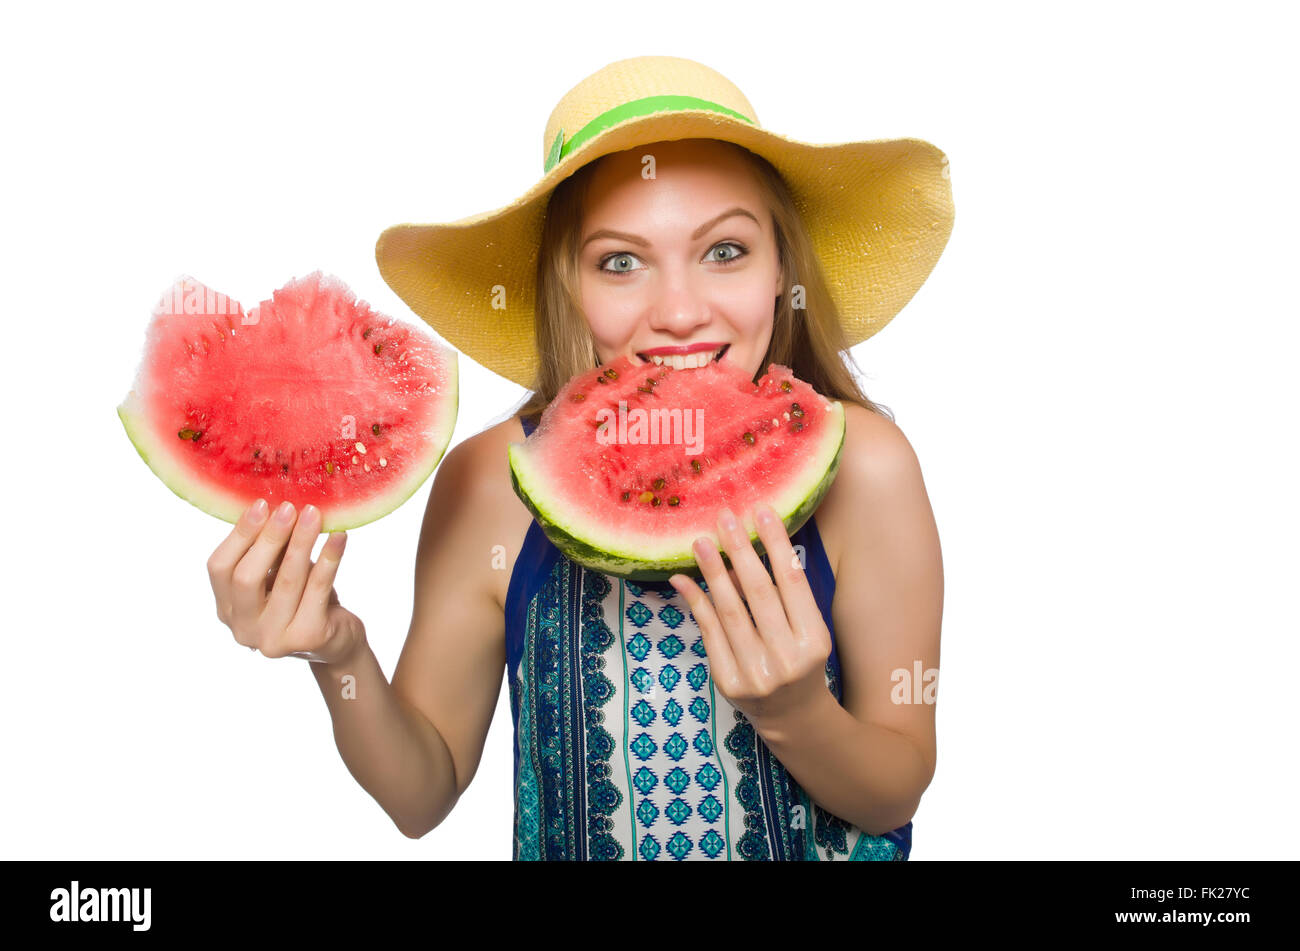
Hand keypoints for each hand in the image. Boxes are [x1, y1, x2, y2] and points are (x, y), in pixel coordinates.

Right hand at [207, 499, 364, 664]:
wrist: (337, 641)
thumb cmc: (303, 600)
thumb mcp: (279, 574)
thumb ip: (271, 549)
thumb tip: (276, 503)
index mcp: (227, 608)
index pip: (219, 569)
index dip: (239, 535)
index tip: (261, 503)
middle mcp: (244, 628)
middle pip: (246, 578)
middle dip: (268, 538)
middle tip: (288, 507)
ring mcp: (273, 639)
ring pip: (286, 582)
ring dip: (301, 543)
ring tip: (314, 514)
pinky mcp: (307, 638)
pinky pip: (319, 589)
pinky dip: (330, 559)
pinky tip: (339, 536)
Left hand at [668, 503, 831, 729]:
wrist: (791, 715)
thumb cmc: (799, 660)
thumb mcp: (807, 630)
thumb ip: (784, 595)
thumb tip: (745, 549)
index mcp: (814, 641)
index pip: (793, 583)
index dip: (777, 545)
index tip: (762, 511)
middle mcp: (787, 658)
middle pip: (758, 593)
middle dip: (740, 551)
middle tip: (725, 517)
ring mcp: (756, 673)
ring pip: (729, 611)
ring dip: (712, 571)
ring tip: (701, 541)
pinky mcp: (728, 682)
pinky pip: (709, 632)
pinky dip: (696, 602)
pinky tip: (684, 579)